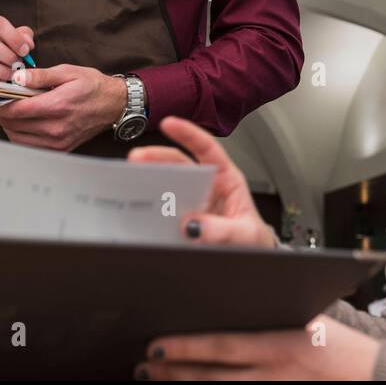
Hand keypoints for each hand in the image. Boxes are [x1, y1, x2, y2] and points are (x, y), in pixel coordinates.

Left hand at [0, 64, 125, 151]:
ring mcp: (58, 141)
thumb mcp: (68, 72)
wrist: (114, 105)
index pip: (16, 109)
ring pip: (17, 137)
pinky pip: (29, 145)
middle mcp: (56, 127)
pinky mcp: (59, 148)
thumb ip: (41, 75)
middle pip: (13, 124)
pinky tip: (16, 123)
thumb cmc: (92, 86)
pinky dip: (17, 134)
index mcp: (57, 106)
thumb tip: (17, 78)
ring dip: (4, 124)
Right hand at [127, 116, 275, 248]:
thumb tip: (193, 225)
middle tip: (137, 158)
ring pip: (169, 183)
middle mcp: (207, 187)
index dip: (189, 134)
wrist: (251, 261)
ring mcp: (193, 203)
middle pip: (180, 163)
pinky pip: (164, 210)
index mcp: (227, 180)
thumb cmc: (253, 241)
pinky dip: (151, 208)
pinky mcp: (182, 220)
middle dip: (157, 157)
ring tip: (132, 180)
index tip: (169, 124)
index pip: (208, 149)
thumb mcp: (245, 234)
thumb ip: (223, 231)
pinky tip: (140, 208)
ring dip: (150, 180)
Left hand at [135, 315, 378, 379]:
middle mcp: (277, 371)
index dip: (186, 348)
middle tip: (144, 365)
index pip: (224, 346)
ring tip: (152, 378)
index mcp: (283, 341)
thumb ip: (266, 312)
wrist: (376, 376)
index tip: (155, 346)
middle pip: (213, 376)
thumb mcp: (304, 317)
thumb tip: (220, 301)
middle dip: (174, 372)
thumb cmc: (338, 343)